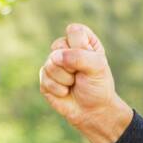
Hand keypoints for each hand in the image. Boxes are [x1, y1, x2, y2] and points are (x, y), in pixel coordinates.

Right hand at [38, 23, 132, 142]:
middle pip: (58, 46)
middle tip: (81, 75)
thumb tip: (55, 57)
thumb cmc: (98, 87)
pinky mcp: (44, 77)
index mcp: (82, 41)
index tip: (91, 59)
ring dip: (66, 78)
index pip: (74, 31)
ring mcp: (53, 63)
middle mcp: (66, 49)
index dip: (80, 46)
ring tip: (74, 84)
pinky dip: (58, 89)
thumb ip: (79, 56)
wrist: (93, 111)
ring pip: (51, 63)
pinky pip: (45, 78)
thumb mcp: (98, 68)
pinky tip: (66, 92)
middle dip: (72, 65)